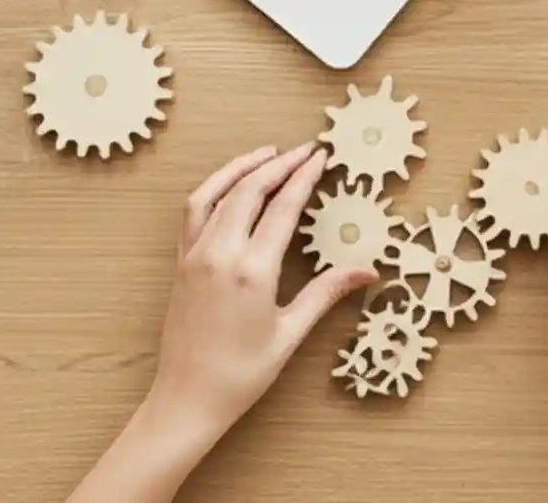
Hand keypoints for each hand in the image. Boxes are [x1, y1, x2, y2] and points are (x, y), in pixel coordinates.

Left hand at [148, 143, 376, 441]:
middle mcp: (220, 254)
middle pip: (251, 189)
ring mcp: (196, 255)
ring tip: (269, 153)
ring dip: (244, 167)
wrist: (187, 398)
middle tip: (306, 150)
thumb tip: (366, 271)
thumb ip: (326, 293)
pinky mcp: (181, 262)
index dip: (304, 177)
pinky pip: (195, 210)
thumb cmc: (241, 374)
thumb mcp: (290, 333)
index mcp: (252, 271)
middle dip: (280, 163)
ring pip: (218, 192)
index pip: (283, 207)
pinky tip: (230, 182)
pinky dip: (214, 187)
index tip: (321, 157)